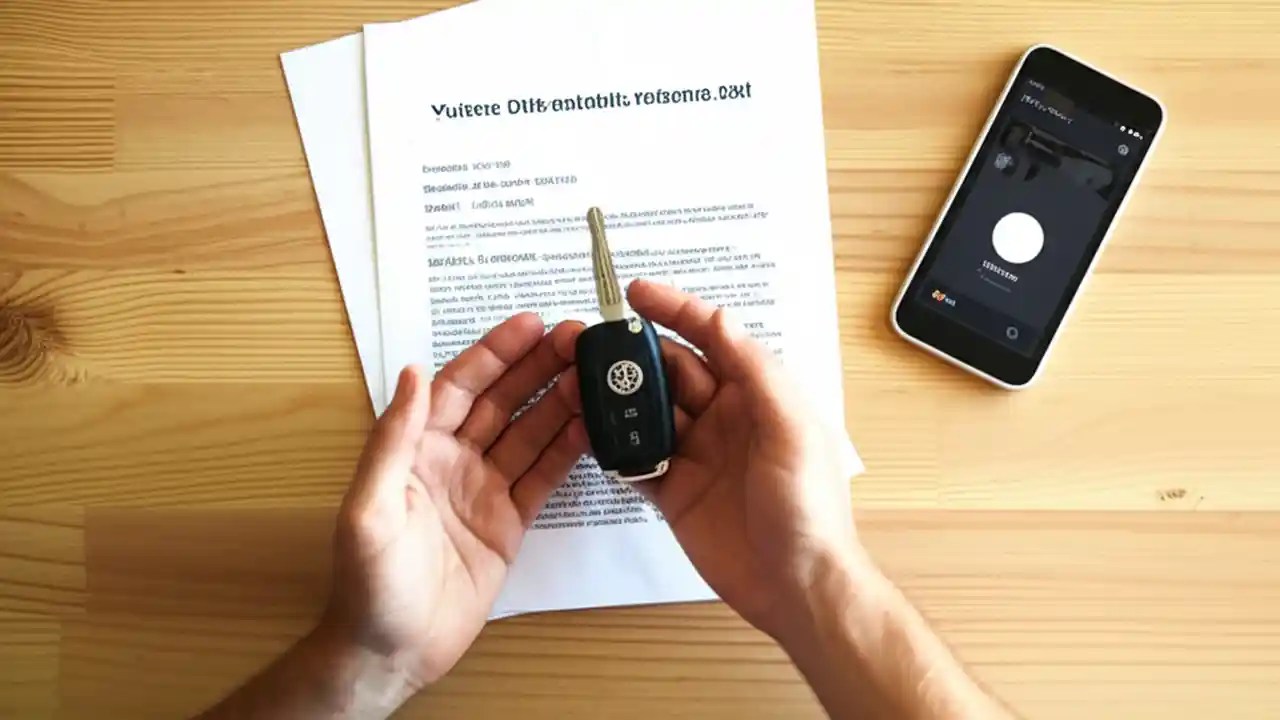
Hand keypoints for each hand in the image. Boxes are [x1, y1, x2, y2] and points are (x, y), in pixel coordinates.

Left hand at [323, 313, 586, 688]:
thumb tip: (412, 371)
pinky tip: (593, 426)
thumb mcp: (368, 508)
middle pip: (504, 401)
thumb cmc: (367, 583)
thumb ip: (392, 439)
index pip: (461, 385)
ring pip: (530, 433)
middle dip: (539, 367)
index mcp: (416, 447)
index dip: (495, 353)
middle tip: (579, 339)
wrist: (392, 650)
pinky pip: (543, 477)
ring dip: (561, 402)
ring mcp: (484, 489)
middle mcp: (453, 459)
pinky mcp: (509, 523)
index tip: (532, 324)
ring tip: (597, 374)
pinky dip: (568, 451)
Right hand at [624, 280, 862, 641]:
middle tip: (596, 343)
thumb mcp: (790, 427)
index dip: (675, 310)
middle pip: (671, 371)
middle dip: (636, 354)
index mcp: (757, 394)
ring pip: (649, 412)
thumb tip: (717, 318)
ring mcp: (697, 454)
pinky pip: (636, 459)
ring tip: (585, 384)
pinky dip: (614, 446)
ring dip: (620, 398)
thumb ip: (754, 370)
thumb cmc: (810, 507)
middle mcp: (724, 418)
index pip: (712, 337)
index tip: (636, 294)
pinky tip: (592, 434)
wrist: (797, 586)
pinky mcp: (674, 491)